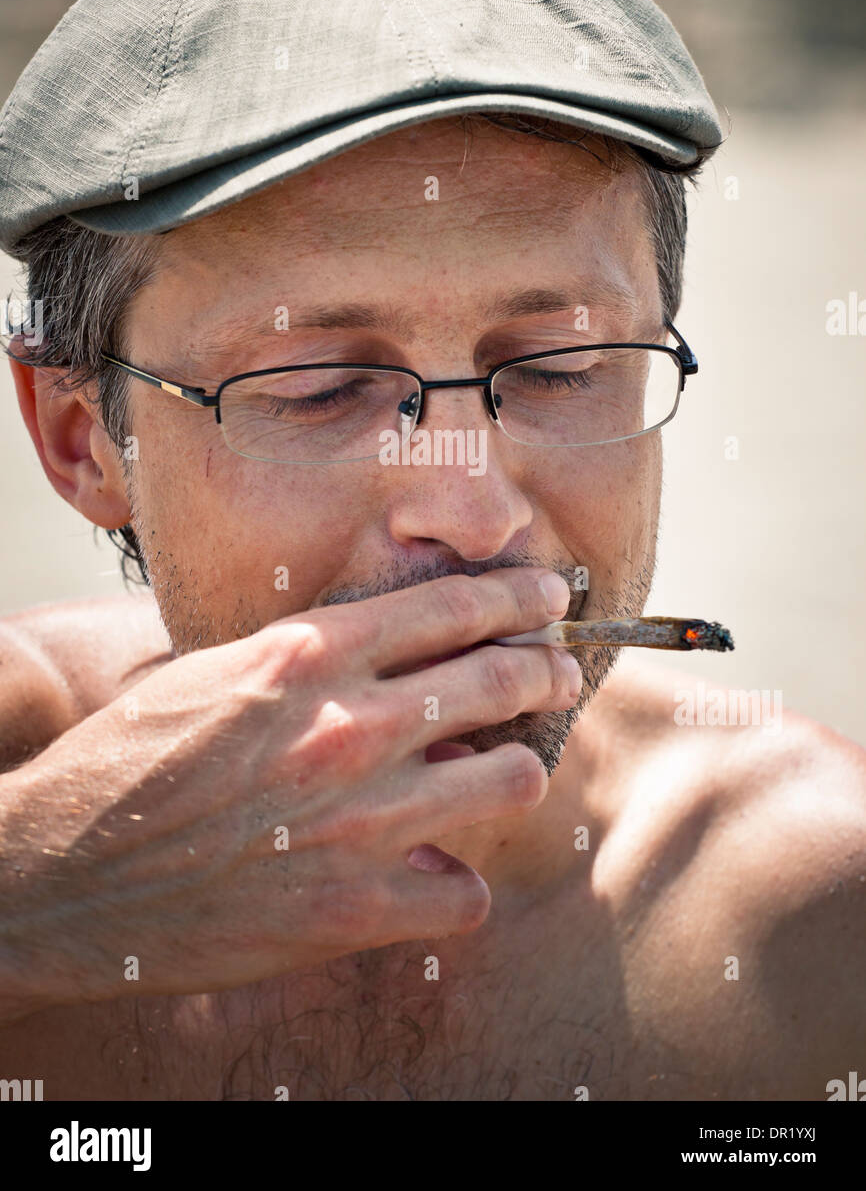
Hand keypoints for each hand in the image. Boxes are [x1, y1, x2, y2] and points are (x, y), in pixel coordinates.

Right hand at [0, 567, 579, 1017]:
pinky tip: (428, 874)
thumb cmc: (133, 759)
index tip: (548, 596)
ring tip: (496, 772)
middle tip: (558, 671)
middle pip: (502, 678)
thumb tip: (396, 653)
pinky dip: (453, 881)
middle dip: (547, 669)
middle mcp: (348, 726)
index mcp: (309, 656)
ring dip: (512, 772)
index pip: (453, 605)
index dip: (517, 595)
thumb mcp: (218, 671)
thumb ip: (314, 658)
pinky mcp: (358, 910)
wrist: (67, 873)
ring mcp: (362, 821)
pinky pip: (467, 890)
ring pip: (514, 779)